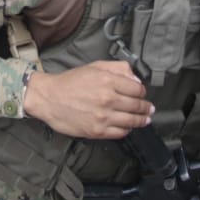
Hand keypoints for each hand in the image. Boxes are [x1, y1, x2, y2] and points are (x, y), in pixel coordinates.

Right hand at [22, 60, 150, 138]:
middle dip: (146, 108)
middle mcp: (107, 99)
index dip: (143, 92)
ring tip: (145, 119)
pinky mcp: (97, 131)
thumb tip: (135, 78)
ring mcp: (103, 117)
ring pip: (132, 121)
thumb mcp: (95, 66)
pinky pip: (120, 132)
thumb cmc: (71, 82)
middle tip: (149, 109)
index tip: (142, 94)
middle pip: (137, 106)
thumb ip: (118, 68)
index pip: (137, 88)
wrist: (49, 98)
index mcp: (108, 80)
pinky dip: (127, 129)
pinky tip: (128, 126)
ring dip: (142, 120)